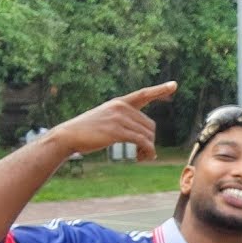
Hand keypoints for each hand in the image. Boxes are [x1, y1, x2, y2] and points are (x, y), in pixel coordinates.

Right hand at [49, 82, 175, 160]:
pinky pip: (142, 141)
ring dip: (148, 149)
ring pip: (148, 135)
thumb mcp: (105, 120)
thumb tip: (145, 136)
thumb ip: (123, 121)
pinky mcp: (117, 131)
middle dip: (149, 141)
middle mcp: (121, 107)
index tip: (174, 85)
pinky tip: (141, 157)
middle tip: (142, 153)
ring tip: (139, 157)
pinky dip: (146, 151)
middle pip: (150, 125)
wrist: (67, 136)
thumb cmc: (86, 132)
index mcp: (119, 103)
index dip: (159, 90)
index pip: (143, 94)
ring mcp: (119, 118)